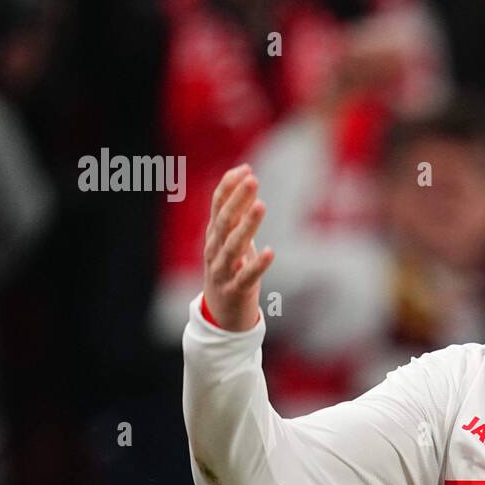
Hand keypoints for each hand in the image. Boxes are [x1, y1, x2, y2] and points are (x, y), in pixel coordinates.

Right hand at [203, 164, 273, 331]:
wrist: (221, 315)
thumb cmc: (230, 270)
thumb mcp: (231, 239)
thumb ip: (236, 210)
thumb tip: (245, 175)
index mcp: (214, 236)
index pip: (217, 206)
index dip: (229, 187)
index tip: (246, 169)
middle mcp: (214, 250)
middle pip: (224, 221)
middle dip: (238, 200)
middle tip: (253, 179)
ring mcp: (223, 271)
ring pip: (233, 246)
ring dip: (247, 226)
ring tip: (261, 206)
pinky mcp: (235, 290)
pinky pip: (246, 276)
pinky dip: (257, 264)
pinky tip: (270, 252)